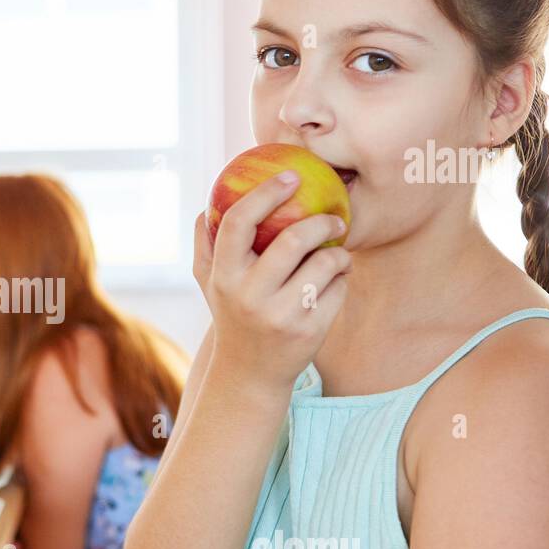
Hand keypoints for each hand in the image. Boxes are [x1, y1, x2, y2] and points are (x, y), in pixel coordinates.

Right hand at [194, 171, 352, 391]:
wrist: (248, 372)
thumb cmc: (230, 314)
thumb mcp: (209, 282)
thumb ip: (206, 242)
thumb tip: (209, 202)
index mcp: (224, 276)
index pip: (240, 222)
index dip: (266, 193)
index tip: (291, 176)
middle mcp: (249, 295)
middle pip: (293, 240)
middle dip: (322, 222)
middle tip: (335, 219)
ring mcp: (280, 316)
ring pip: (324, 264)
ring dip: (339, 253)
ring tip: (337, 254)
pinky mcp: (309, 332)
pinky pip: (338, 289)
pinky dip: (342, 279)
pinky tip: (336, 281)